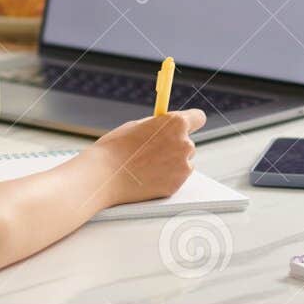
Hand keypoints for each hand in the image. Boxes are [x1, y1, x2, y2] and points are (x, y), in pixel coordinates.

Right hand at [87, 109, 205, 205]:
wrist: (104, 176)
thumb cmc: (116, 148)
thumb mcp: (137, 125)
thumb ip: (158, 125)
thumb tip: (166, 127)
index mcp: (175, 123)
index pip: (198, 117)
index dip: (191, 121)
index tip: (185, 125)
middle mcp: (184, 144)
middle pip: (188, 142)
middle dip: (174, 145)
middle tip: (152, 150)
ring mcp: (182, 167)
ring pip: (183, 161)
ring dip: (171, 162)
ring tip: (146, 165)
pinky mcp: (177, 185)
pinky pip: (176, 177)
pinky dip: (166, 177)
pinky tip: (147, 176)